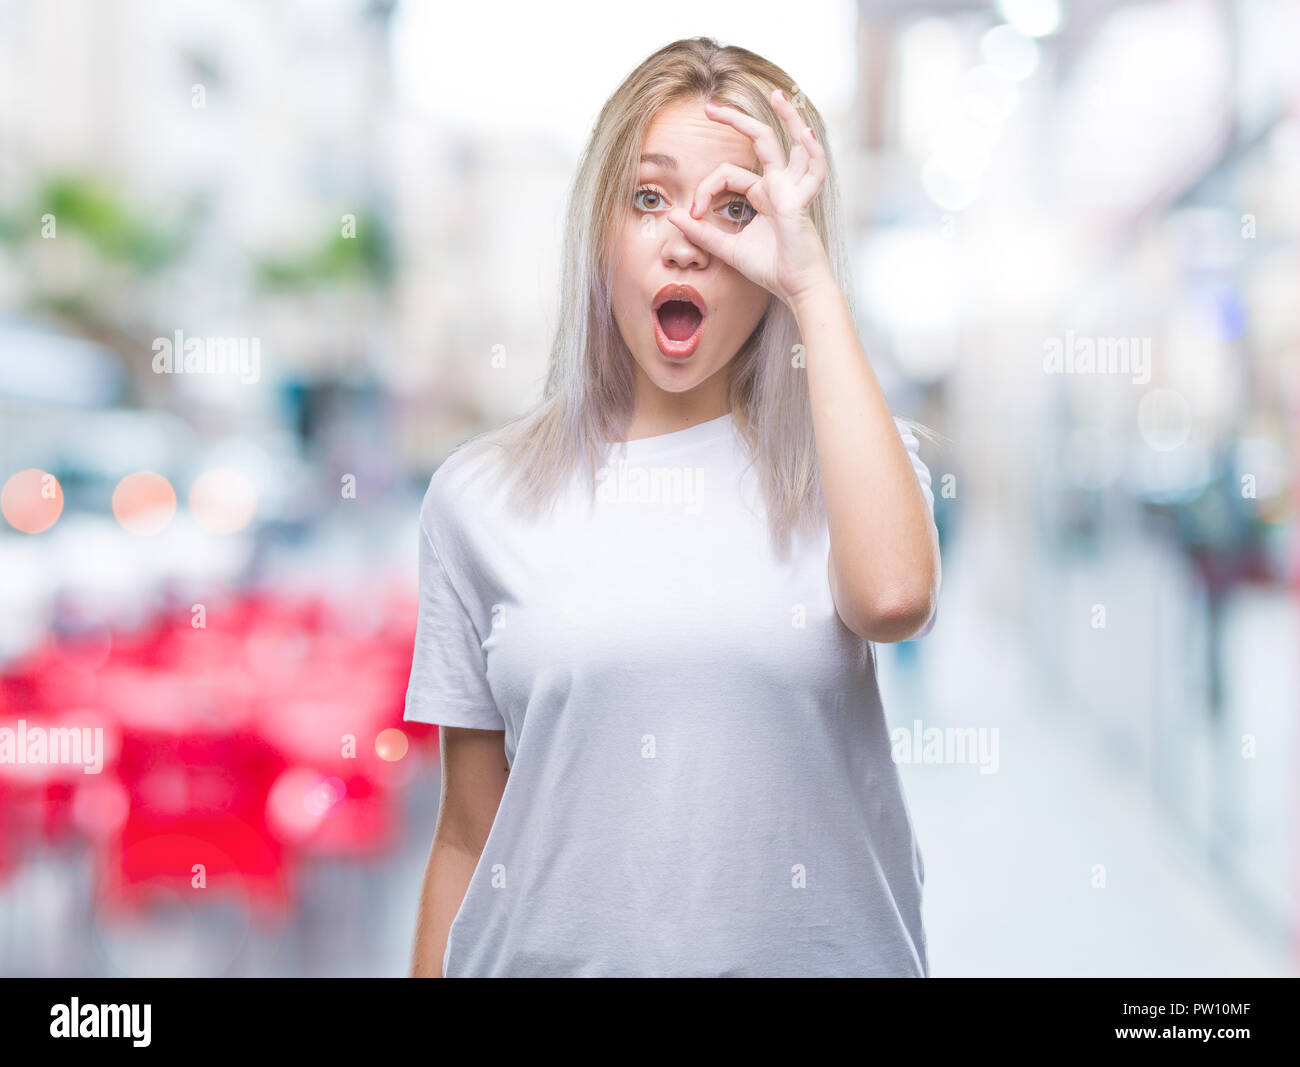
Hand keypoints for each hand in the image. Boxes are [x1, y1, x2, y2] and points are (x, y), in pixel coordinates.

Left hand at [665, 89, 834, 309]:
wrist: (795, 289)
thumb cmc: (770, 269)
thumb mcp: (727, 249)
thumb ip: (702, 232)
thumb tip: (673, 215)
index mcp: (762, 194)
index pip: (727, 175)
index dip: (705, 188)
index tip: (693, 213)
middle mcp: (778, 186)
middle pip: (760, 141)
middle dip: (736, 121)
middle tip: (709, 107)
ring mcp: (792, 190)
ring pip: (792, 143)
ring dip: (789, 117)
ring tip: (777, 95)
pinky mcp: (801, 201)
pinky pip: (812, 170)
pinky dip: (812, 151)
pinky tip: (806, 133)